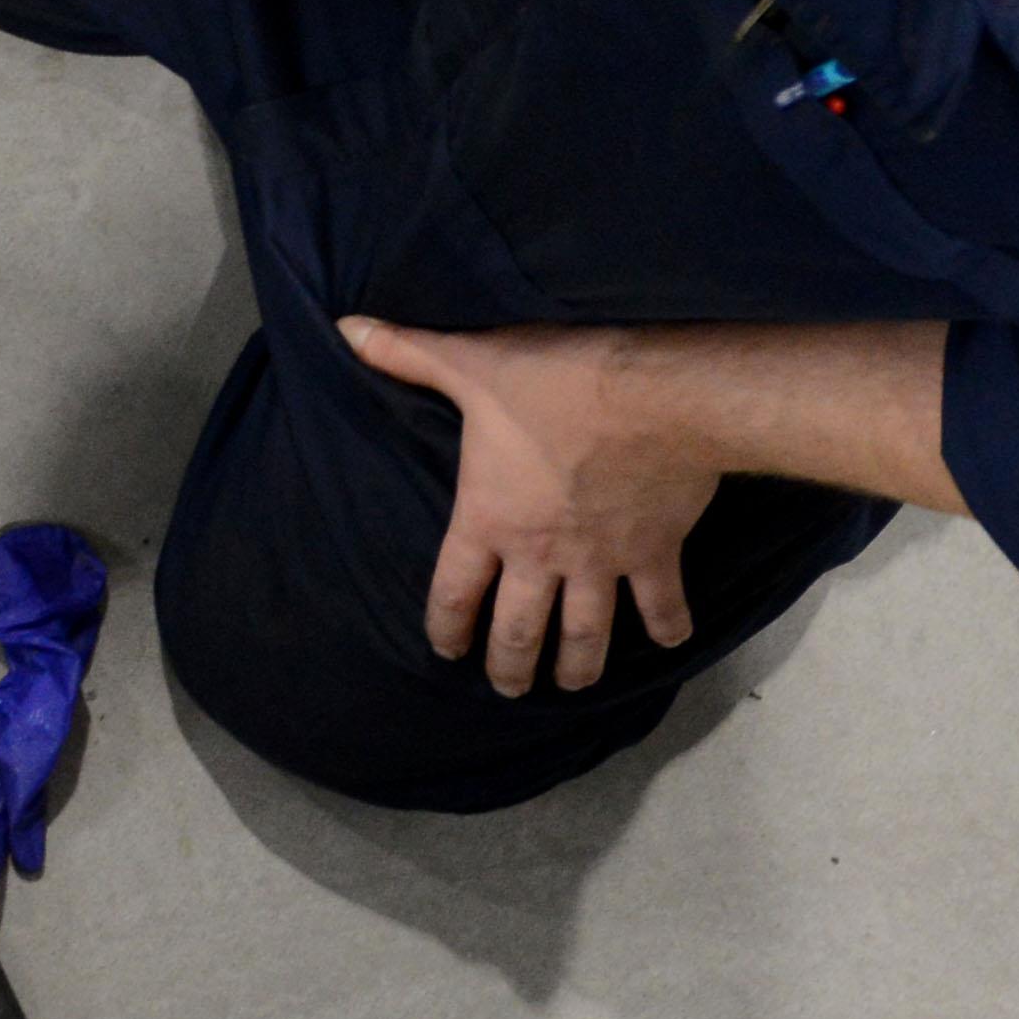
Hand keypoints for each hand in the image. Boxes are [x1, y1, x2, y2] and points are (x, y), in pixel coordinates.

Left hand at [343, 314, 714, 696]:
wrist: (654, 393)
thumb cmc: (556, 378)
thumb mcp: (473, 364)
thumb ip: (409, 354)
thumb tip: (346, 330)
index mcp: (488, 519)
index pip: (454, 592)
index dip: (447, 627)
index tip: (447, 652)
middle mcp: (540, 555)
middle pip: (518, 631)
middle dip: (510, 665)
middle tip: (509, 688)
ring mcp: (600, 563)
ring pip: (586, 635)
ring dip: (577, 666)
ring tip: (571, 686)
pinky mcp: (655, 555)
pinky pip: (662, 605)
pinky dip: (668, 628)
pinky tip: (672, 643)